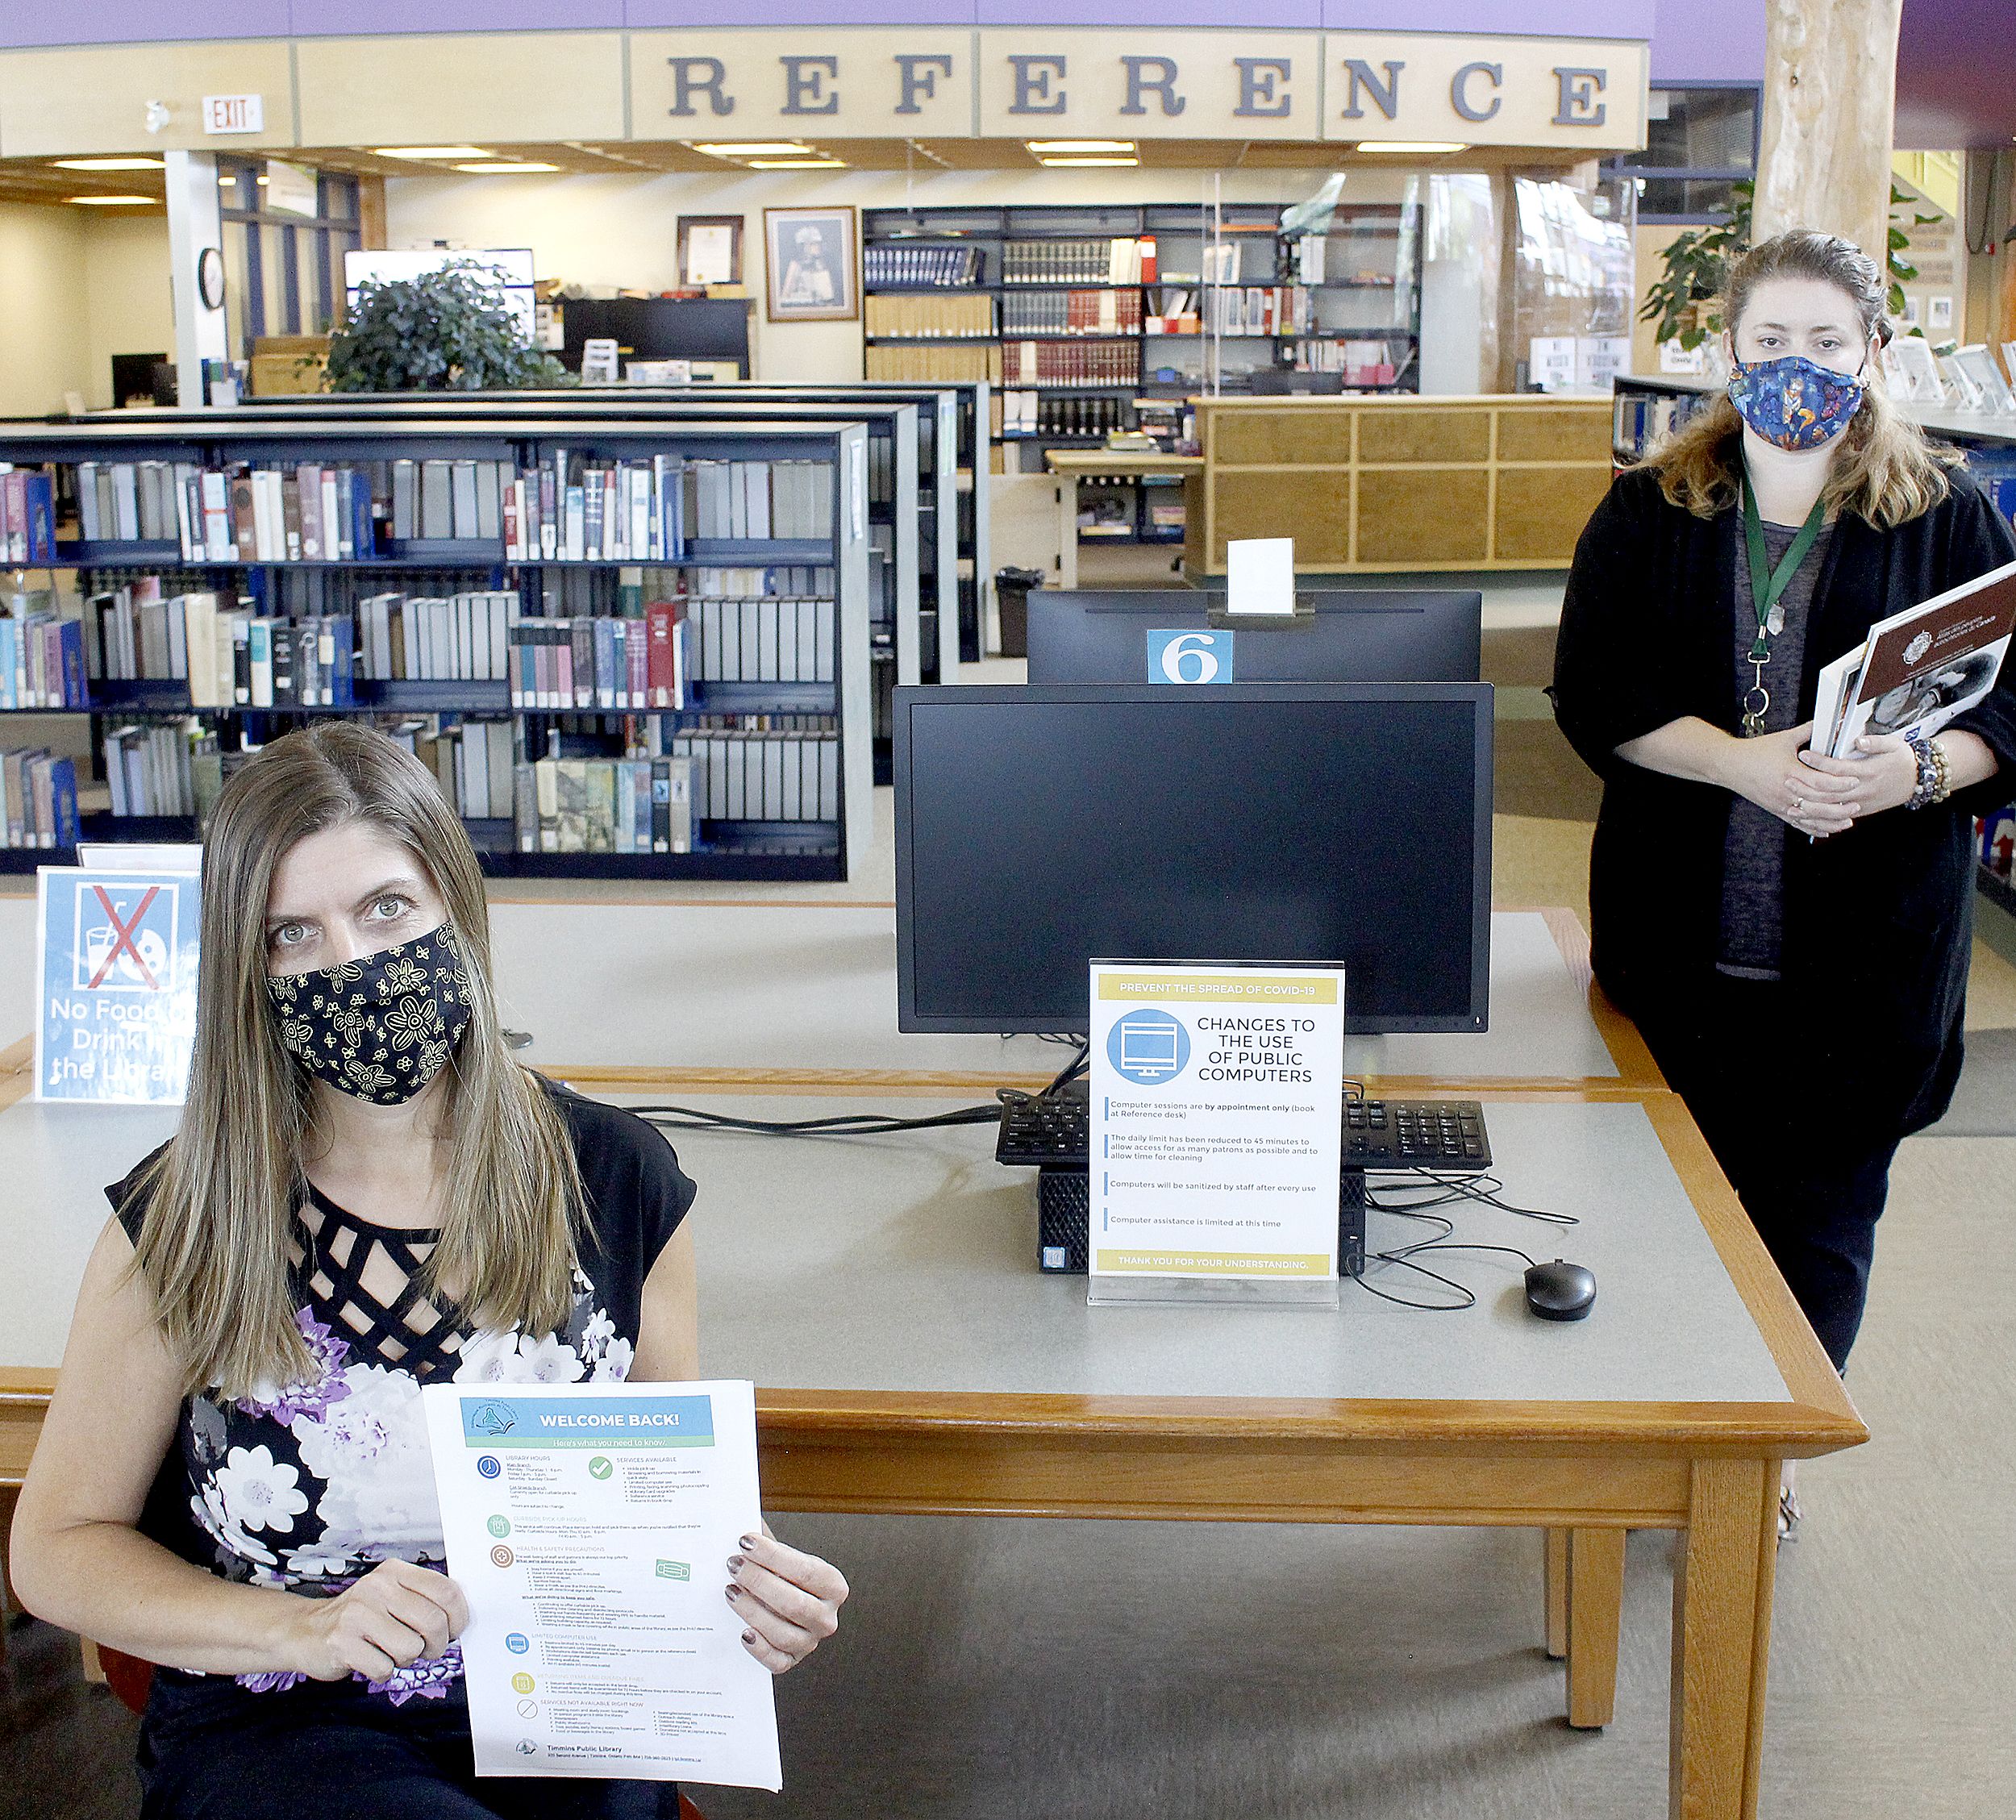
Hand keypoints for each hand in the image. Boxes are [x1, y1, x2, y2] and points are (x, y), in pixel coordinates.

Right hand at [289, 1560, 468, 1682]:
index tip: (454, 1631)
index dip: (458, 1617)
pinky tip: (369, 1659)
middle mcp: (377, 1587)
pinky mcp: (341, 1643)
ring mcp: (357, 1614)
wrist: (305, 1631)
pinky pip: (384, 1668)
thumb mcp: (392, 1595)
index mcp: (395, 1571)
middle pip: (433, 1621)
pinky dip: (382, 1671)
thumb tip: (461, 1618)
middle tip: (425, 1649)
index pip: (446, 1591)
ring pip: (411, 1648)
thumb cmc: (361, 1617)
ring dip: (406, 1659)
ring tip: (390, 1651)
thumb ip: (424, 1599)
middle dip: (436, 1645)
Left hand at [725, 1526, 847, 1673]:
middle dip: (759, 1582)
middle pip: (794, 1603)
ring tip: (730, 1591)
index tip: (745, 1541)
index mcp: (833, 1585)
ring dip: (752, 1611)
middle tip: (733, 1565)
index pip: (806, 1570)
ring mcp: (810, 1642)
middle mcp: (827, 1616)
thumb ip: (765, 1540)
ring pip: (783, 1634)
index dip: (774, 1556)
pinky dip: (759, 1648)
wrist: (778, 1600)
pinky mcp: (791, 1661)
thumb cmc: (778, 1575)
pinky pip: (776, 1662)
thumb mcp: (778, 1556)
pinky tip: (742, 1631)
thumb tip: (740, 1517)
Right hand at [1714, 722, 1854, 836]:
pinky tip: (1826, 830)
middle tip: (1858, 803)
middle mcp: (1785, 791)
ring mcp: (1780, 803)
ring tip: (1847, 820)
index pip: (1820, 782)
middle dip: (1840, 805)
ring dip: (1830, 821)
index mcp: (1789, 772)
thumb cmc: (1755, 752)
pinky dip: (1813, 829)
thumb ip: (1808, 731)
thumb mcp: (1784, 739)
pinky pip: (1797, 824)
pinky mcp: (1776, 810)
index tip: (1854, 780)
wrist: (1729, 765)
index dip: (1840, 783)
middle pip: (1818, 803)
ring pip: (1810, 818)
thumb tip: (1828, 723)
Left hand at [1794, 733, 1921, 826]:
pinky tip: (1804, 815)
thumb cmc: (1903, 759)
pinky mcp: (1861, 811)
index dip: (1819, 762)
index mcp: (1868, 771)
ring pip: (1831, 808)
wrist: (1919, 780)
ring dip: (1808, 806)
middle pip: (1829, 792)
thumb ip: (1874, 742)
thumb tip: (1858, 740)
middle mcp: (1863, 789)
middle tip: (1788, 779)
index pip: (1838, 768)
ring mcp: (1862, 803)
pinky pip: (1837, 818)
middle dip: (1806, 786)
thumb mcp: (1893, 744)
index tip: (1803, 754)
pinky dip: (1819, 818)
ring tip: (1790, 799)